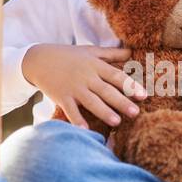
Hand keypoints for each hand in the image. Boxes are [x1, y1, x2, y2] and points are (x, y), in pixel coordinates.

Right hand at [22, 43, 146, 128]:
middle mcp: (86, 77)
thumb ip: (111, 53)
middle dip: (121, 102)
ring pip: (91, 101)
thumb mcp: (90, 51)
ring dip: (104, 112)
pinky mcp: (61, 97)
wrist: (39, 59)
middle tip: (135, 113)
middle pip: (107, 91)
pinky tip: (86, 130)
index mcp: (95, 65)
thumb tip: (132, 52)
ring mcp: (73, 88)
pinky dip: (77, 120)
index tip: (143, 95)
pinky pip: (71, 110)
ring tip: (117, 122)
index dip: (130, 86)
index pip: (116, 76)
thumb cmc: (68, 56)